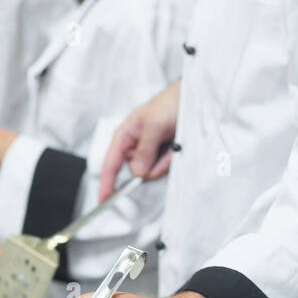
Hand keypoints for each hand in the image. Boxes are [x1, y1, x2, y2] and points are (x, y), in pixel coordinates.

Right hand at [99, 80, 180, 199]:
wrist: (193, 98)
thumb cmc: (169, 104)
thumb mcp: (155, 125)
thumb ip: (145, 149)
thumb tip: (137, 173)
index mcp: (125, 135)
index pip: (111, 163)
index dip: (106, 182)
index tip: (104, 200)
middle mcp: (135, 146)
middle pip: (137, 171)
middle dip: (153, 166)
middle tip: (165, 147)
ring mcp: (149, 152)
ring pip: (153, 171)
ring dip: (165, 160)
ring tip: (173, 141)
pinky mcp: (162, 155)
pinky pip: (165, 167)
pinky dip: (172, 159)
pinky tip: (177, 145)